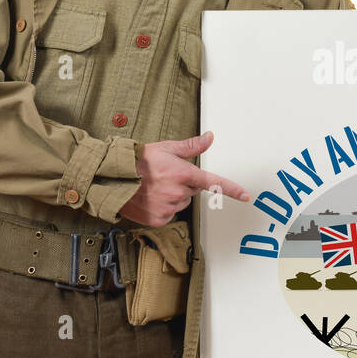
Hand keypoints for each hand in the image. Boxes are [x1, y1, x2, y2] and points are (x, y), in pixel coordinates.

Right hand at [117, 131, 249, 227]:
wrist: (110, 178)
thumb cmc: (136, 161)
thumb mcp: (165, 148)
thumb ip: (191, 146)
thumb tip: (210, 137)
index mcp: (183, 174)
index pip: (214, 182)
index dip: (232, 189)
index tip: (246, 196)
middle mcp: (178, 193)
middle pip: (192, 191)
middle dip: (182, 184)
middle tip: (163, 177)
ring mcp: (168, 208)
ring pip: (180, 203)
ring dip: (172, 197)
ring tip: (153, 187)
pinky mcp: (159, 220)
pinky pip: (169, 214)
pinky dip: (162, 208)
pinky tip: (149, 198)